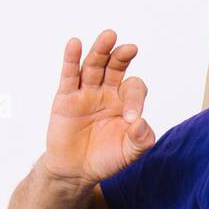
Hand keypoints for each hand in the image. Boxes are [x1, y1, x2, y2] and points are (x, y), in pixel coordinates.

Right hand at [42, 30, 155, 187]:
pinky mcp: (66, 98)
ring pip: (93, 66)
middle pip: (115, 67)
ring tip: (109, 36)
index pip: (134, 89)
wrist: (76, 171)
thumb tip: (142, 123)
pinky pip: (69, 75)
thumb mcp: (129, 154)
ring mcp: (86, 93)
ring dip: (100, 51)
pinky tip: (74, 44)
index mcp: (126, 102)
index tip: (132, 120)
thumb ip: (140, 141)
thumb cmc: (106, 159)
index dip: (135, 100)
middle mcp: (107, 92)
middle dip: (121, 57)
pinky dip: (71, 59)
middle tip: (130, 48)